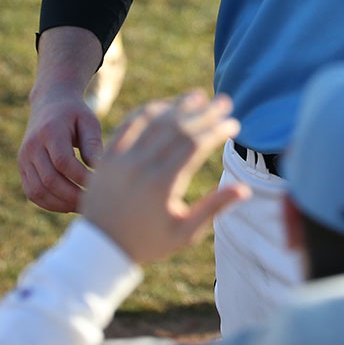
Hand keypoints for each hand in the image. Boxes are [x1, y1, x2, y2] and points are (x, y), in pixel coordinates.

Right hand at [19, 84, 104, 211]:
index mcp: (49, 131)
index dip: (81, 177)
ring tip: (82, 207)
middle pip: (50, 180)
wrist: (49, 104)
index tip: (99, 184)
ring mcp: (24, 158)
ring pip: (38, 191)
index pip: (63, 162)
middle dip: (73, 195)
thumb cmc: (75, 114)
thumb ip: (93, 143)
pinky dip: (49, 203)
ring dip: (61, 204)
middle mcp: (32, 146)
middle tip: (93, 202)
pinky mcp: (22, 168)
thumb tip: (99, 169)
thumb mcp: (88, 121)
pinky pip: (32, 193)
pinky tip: (68, 205)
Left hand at [80, 90, 250, 264]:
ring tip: (198, 96)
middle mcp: (141, 166)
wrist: (99, 248)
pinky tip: (166, 106)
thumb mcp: (184, 233)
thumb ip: (213, 208)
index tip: (234, 125)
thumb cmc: (147, 243)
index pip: (195, 144)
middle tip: (224, 102)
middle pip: (178, 127)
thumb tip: (244, 189)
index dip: (217, 131)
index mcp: (162, 184)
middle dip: (205, 112)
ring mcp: (121, 158)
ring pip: (154, 120)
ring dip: (178, 105)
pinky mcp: (107, 155)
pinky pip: (130, 123)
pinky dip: (149, 111)